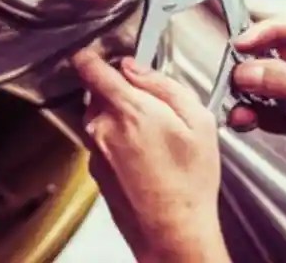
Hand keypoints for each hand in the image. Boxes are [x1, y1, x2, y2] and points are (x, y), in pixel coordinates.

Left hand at [71, 49, 228, 262]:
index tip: (102, 54)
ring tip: (154, 140)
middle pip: (98, 92)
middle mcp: (102, 127)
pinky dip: (119, 143)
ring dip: (120, 118)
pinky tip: (146, 160)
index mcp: (126, 108)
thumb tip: (136, 68)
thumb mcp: (197, 122)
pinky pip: (103, 142)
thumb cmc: (189, 182)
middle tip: (152, 107)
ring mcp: (95, 150)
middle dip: (120, 92)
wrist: (172, 231)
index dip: (94, 55)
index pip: (89, 66)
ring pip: (100, 117)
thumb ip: (163, 85)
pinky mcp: (94, 169)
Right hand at [226, 13, 285, 197]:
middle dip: (256, 65)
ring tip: (241, 105)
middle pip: (279, 50)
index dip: (270, 31)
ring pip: (270, 78)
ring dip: (252, 92)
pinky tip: (247, 119)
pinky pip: (270, 104)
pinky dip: (256, 112)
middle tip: (237, 76)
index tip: (243, 42)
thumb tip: (249, 70)